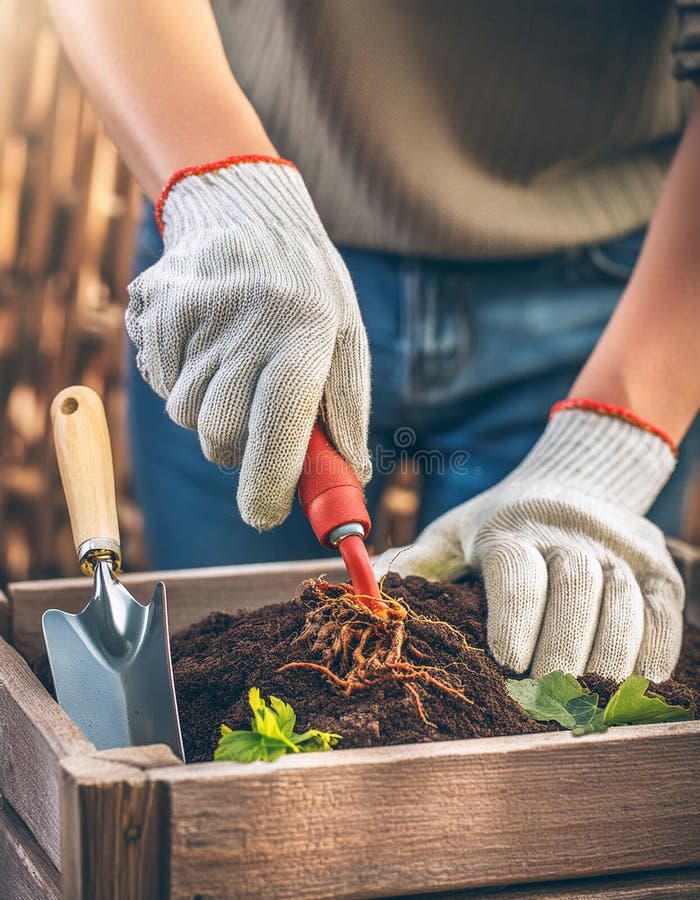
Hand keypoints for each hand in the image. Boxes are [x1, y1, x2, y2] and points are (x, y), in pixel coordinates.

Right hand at [126, 157, 370, 529]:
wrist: (244, 209)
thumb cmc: (307, 286)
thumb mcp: (345, 337)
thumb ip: (345, 411)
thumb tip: (348, 478)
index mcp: (303, 333)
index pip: (278, 431)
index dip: (268, 486)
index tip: (263, 515)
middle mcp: (245, 325)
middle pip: (219, 435)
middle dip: (237, 448)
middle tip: (254, 419)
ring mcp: (192, 316)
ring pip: (186, 415)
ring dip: (210, 410)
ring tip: (234, 361)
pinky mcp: (154, 311)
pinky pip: (161, 384)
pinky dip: (184, 381)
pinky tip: (207, 342)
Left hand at [374, 407, 683, 681]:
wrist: (574, 484)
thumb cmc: (500, 524)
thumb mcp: (453, 535)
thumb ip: (417, 565)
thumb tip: (362, 597)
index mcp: (510, 530)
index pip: (516, 568)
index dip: (514, 613)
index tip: (506, 659)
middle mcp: (568, 536)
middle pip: (574, 587)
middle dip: (562, 645)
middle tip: (546, 693)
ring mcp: (618, 552)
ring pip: (622, 602)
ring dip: (607, 654)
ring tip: (586, 698)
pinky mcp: (657, 569)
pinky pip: (664, 611)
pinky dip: (656, 648)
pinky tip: (637, 679)